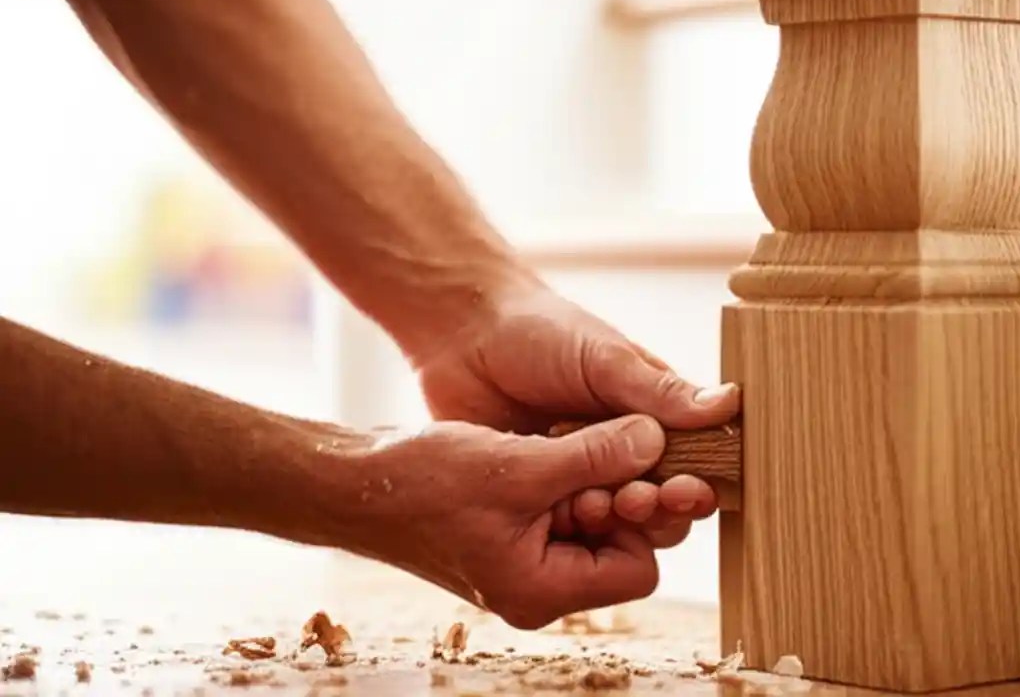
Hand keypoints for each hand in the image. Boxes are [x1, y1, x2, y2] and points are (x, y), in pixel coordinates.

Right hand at [326, 415, 672, 628]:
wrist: (353, 484)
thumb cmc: (423, 482)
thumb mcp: (520, 465)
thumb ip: (596, 455)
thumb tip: (656, 438)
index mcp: (543, 591)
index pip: (639, 569)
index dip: (639, 518)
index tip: (616, 473)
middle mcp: (539, 588)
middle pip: (619, 546)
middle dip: (613, 494)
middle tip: (587, 453)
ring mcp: (524, 564)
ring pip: (591, 524)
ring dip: (586, 480)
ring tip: (554, 449)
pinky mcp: (510, 539)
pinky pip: (559, 512)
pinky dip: (560, 479)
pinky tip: (538, 449)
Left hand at [411, 280, 739, 547]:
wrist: (462, 334)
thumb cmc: (541, 331)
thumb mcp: (605, 359)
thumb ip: (660, 392)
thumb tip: (731, 403)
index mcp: (655, 415)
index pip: (696, 463)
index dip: (697, 483)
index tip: (686, 489)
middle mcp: (626, 451)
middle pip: (663, 504)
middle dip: (657, 510)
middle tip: (635, 500)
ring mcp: (583, 475)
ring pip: (617, 521)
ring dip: (616, 521)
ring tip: (593, 503)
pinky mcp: (542, 492)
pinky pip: (566, 526)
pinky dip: (571, 526)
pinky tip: (560, 513)